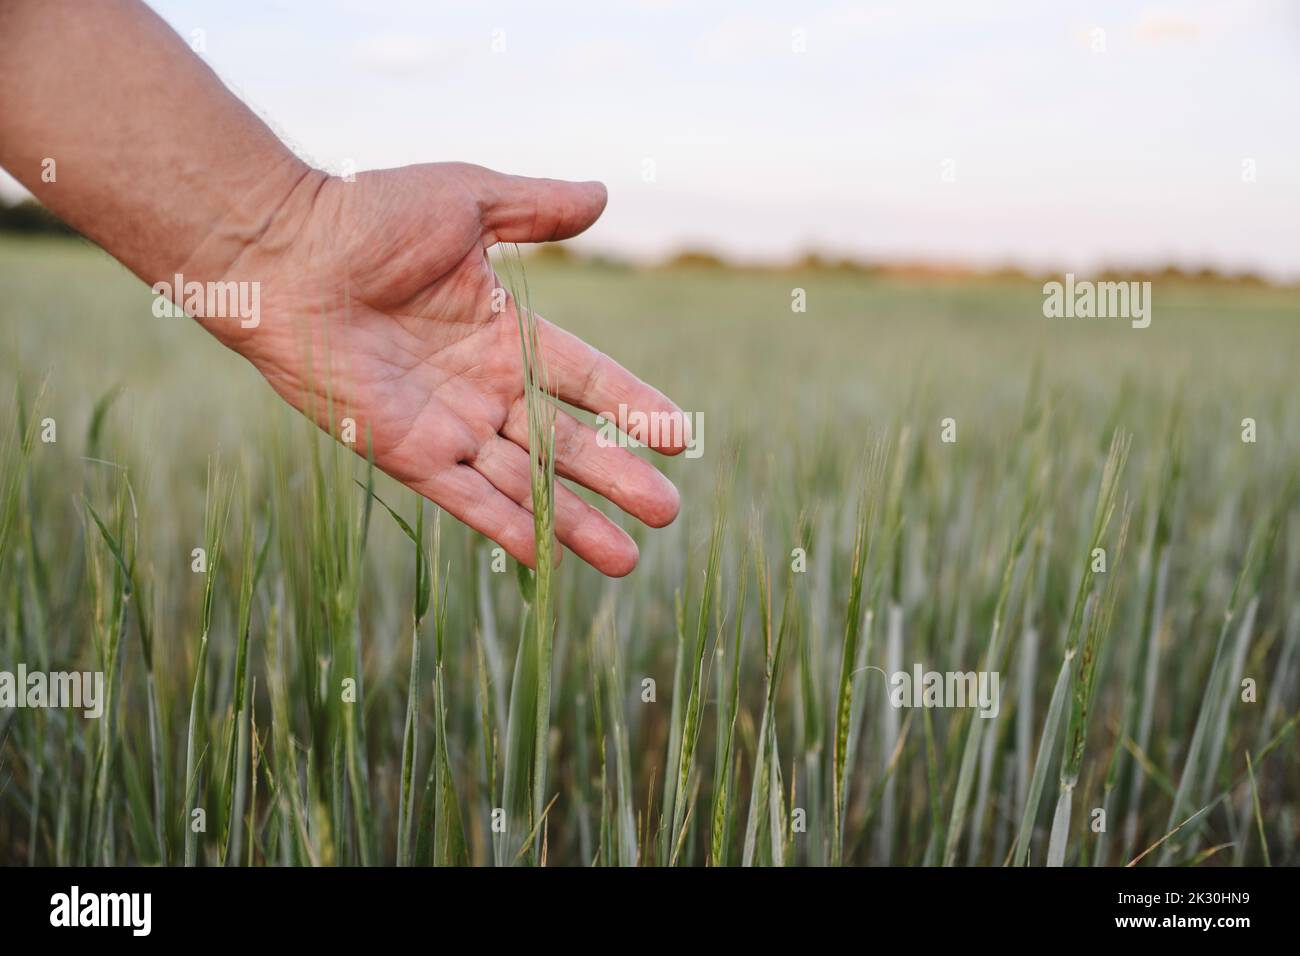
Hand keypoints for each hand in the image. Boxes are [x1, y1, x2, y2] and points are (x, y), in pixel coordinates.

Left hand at [203, 163, 684, 576]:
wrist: (285, 251)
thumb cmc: (368, 215)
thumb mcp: (468, 200)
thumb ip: (537, 208)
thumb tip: (605, 195)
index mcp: (505, 331)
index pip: (585, 378)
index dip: (632, 405)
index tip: (678, 436)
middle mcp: (483, 386)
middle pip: (564, 443)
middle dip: (617, 478)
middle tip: (667, 513)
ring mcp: (447, 424)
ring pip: (525, 482)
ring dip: (574, 521)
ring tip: (627, 560)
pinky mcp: (406, 451)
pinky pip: (465, 497)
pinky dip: (504, 527)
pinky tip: (544, 559)